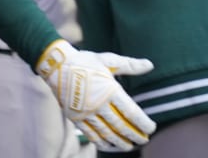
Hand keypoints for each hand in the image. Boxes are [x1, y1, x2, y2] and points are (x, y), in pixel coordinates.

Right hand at [35, 39, 156, 151]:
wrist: (56, 64)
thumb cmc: (84, 61)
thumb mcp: (108, 60)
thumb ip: (130, 65)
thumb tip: (150, 65)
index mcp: (109, 89)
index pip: (131, 112)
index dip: (143, 123)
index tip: (151, 128)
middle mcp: (98, 104)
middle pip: (121, 126)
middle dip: (135, 135)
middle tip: (144, 140)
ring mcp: (86, 112)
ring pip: (107, 133)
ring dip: (120, 143)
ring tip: (130, 147)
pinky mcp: (75, 117)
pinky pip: (91, 135)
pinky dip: (102, 143)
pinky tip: (110, 146)